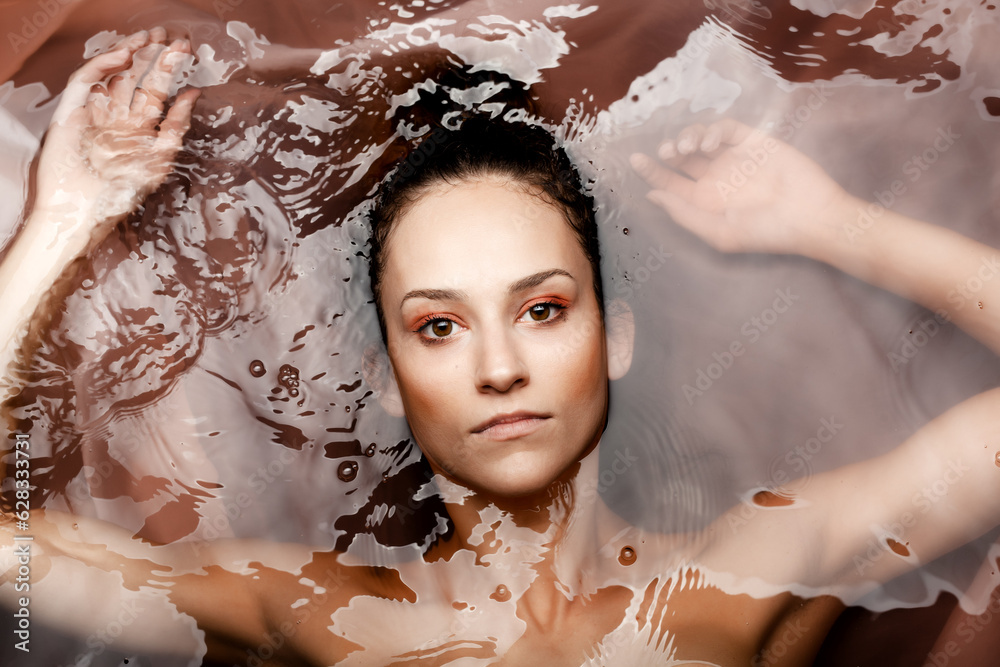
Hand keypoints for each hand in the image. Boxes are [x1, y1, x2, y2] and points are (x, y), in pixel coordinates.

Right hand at [34, 28, 198, 242]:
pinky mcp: (72, 111)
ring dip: (129, 54)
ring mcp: (95, 112)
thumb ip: (176, 126)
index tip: (185, 50)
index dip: (169, 70)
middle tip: (169, 35)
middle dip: (151, 55)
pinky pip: (86, 80)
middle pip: (135, 78)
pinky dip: (103, 65)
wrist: (86, 209)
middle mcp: (118, 117)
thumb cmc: (123, 191)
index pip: (156, 92)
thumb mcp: (160, 158)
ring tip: (149, 37)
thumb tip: (193, 93)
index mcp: (139, 128)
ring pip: (112, 74)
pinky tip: (123, 56)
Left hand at [630, 119, 852, 255]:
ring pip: (700, 139)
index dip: (651, 172)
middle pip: (681, 158)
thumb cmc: (766, 233)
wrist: (810, 217)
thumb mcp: (718, 232)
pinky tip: (710, 144)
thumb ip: (683, 213)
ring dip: (687, 138)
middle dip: (668, 151)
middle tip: (666, 153)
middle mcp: (717, 179)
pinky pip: (726, 128)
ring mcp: (735, 160)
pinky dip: (713, 131)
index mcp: (705, 203)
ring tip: (687, 149)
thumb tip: (652, 195)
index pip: (670, 183)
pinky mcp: (754, 142)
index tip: (635, 160)